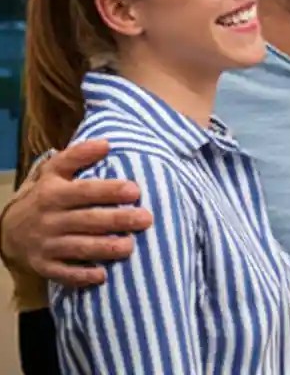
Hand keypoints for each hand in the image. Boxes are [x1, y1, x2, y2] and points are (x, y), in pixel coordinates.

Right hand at [1, 140, 152, 287]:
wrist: (6, 230)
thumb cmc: (43, 196)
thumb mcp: (52, 172)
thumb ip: (77, 156)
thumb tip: (106, 143)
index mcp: (53, 194)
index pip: (84, 191)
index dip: (109, 190)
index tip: (135, 190)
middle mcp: (49, 220)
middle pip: (87, 220)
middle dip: (117, 219)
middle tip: (146, 219)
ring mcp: (46, 245)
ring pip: (78, 247)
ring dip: (104, 248)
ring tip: (130, 247)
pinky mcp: (44, 266)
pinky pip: (63, 273)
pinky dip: (81, 276)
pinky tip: (102, 275)